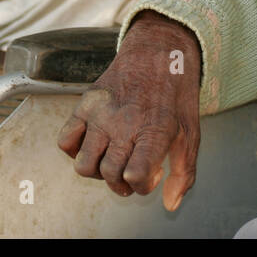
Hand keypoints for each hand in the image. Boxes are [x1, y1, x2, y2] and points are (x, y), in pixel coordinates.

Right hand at [56, 10, 201, 209]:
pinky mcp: (84, 104)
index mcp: (154, 130)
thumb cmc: (176, 94)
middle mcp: (124, 124)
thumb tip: (171, 205)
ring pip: (84, 165)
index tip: (150, 174)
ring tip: (112, 159)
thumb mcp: (191, 132)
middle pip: (110, 175)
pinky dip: (75, 150)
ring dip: (98, 171)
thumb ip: (184, 172)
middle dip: (122, 184)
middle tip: (132, 169)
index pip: (135, 176)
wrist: (157, 52)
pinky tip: (95, 143)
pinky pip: (65, 141)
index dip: (142, 185)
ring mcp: (100, 114)